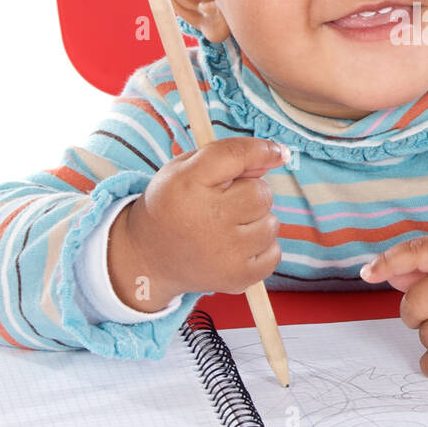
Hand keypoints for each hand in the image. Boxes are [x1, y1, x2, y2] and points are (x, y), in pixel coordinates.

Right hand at [109, 136, 288, 309]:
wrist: (149, 258)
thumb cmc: (173, 207)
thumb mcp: (184, 170)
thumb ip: (227, 156)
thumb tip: (273, 157)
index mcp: (188, 183)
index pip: (235, 155)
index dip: (261, 150)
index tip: (278, 153)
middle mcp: (207, 217)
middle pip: (261, 192)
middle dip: (251, 192)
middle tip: (225, 203)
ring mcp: (224, 251)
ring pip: (271, 223)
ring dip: (257, 222)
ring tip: (227, 228)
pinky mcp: (238, 276)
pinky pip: (275, 251)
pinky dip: (261, 248)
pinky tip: (236, 247)